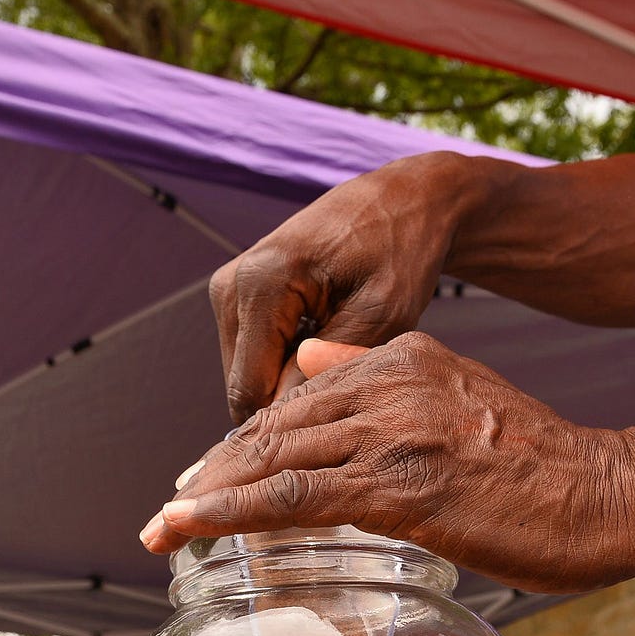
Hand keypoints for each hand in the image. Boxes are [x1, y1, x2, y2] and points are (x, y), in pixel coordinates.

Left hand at [141, 335, 634, 594]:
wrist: (611, 493)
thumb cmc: (542, 466)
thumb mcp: (459, 395)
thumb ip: (383, 377)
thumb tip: (312, 359)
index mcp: (402, 359)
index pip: (298, 403)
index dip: (243, 447)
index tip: (203, 482)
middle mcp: (390, 384)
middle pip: (274, 428)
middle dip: (213, 475)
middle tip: (166, 515)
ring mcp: (394, 432)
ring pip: (274, 460)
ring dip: (208, 499)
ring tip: (162, 531)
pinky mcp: (401, 484)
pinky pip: (295, 497)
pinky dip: (234, 512)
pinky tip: (195, 527)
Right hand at [210, 152, 475, 421]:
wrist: (404, 200)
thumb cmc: (401, 248)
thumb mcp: (380, 314)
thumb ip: (327, 366)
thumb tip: (284, 417)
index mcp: (260, 284)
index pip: (247, 390)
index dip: (287, 422)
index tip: (332, 435)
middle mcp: (231, 286)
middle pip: (242, 387)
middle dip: (291, 402)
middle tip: (348, 395)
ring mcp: (229, 290)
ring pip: (247, 377)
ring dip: (291, 383)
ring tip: (341, 364)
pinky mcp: (239, 296)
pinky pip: (255, 356)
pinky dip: (288, 365)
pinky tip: (327, 348)